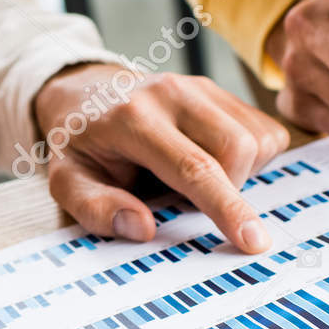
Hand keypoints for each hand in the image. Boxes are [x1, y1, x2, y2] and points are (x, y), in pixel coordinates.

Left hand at [32, 65, 290, 251]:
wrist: (84, 93)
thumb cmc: (80, 144)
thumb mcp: (66, 181)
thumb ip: (96, 209)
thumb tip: (143, 228)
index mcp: (132, 118)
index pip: (194, 167)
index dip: (227, 207)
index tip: (252, 241)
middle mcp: (172, 94)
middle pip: (237, 150)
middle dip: (229, 192)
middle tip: (188, 201)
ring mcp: (199, 87)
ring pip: (257, 139)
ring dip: (241, 175)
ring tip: (197, 181)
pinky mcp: (218, 91)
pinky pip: (263, 130)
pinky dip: (251, 158)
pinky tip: (214, 162)